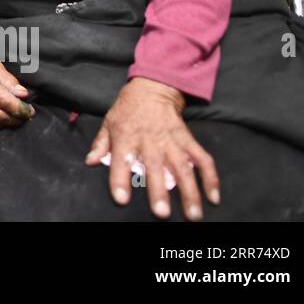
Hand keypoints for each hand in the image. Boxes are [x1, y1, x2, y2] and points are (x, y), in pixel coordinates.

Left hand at [86, 76, 220, 219]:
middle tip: (162, 213)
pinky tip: (213, 197)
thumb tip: (90, 162)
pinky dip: (211, 178)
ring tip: (193, 215)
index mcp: (126, 137)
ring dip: (190, 191)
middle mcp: (150, 141)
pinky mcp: (188, 140)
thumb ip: (100, 144)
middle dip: (159, 191)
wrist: (152, 88)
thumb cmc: (127, 109)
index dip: (120, 180)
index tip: (121, 199)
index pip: (120, 160)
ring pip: (182, 167)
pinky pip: (202, 159)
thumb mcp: (108, 123)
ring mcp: (171, 141)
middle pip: (154, 167)